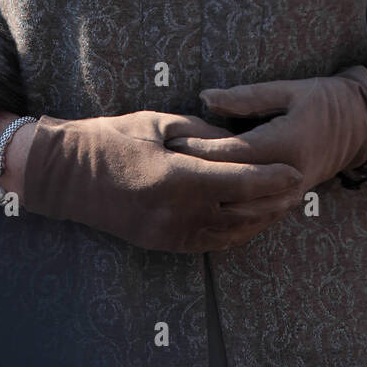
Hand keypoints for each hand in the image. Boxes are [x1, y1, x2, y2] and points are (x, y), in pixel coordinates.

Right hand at [20, 110, 302, 252]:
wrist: (66, 175)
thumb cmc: (110, 138)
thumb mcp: (158, 123)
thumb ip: (202, 134)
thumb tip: (235, 141)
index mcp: (177, 178)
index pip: (239, 181)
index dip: (272, 178)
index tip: (297, 172)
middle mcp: (176, 213)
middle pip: (242, 212)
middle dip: (275, 202)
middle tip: (300, 190)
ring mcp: (168, 233)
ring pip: (229, 232)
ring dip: (260, 220)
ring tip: (283, 206)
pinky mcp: (161, 243)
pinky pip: (209, 243)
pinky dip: (235, 233)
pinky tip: (249, 222)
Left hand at [168, 66, 366, 194]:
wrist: (361, 125)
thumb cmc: (323, 100)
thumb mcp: (287, 90)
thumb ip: (246, 98)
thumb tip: (204, 98)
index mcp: (285, 143)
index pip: (232, 151)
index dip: (199, 148)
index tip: (170, 141)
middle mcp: (286, 174)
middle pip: (232, 184)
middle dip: (196, 176)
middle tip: (162, 167)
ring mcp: (290, 193)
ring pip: (242, 208)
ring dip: (209, 199)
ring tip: (176, 189)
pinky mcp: (289, 201)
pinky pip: (256, 215)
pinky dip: (229, 213)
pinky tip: (205, 209)